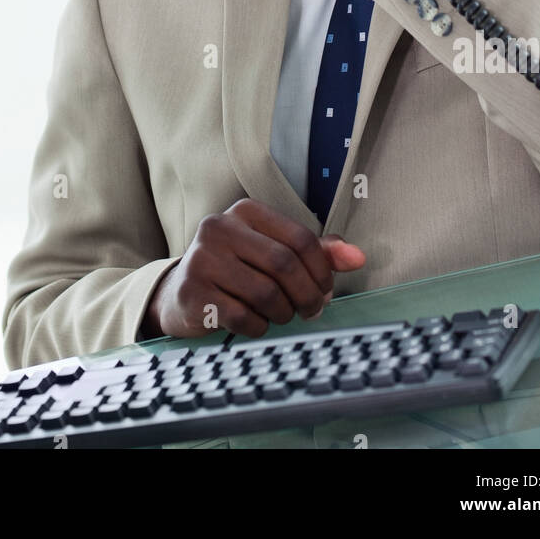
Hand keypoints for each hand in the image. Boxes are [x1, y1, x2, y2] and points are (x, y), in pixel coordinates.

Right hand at [140, 199, 365, 339]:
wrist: (181, 294)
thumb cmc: (237, 270)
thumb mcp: (272, 251)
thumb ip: (316, 252)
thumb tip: (357, 257)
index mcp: (245, 211)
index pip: (300, 237)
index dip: (322, 270)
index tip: (326, 290)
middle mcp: (220, 227)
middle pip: (284, 264)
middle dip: (307, 295)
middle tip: (312, 310)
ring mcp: (202, 259)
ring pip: (266, 293)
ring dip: (284, 313)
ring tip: (283, 316)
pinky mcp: (193, 292)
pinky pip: (243, 316)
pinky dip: (259, 327)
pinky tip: (258, 324)